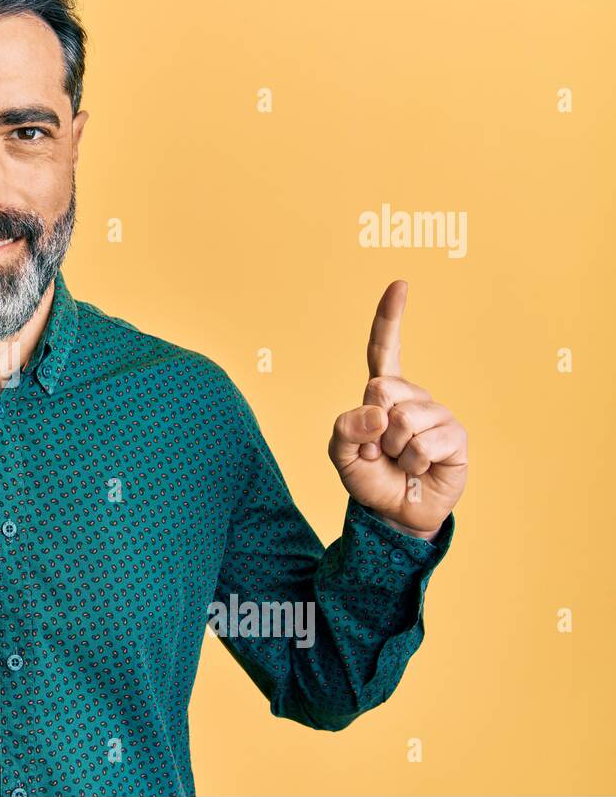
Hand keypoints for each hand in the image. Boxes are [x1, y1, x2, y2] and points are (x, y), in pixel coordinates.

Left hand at [328, 280, 467, 536]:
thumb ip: (345, 429)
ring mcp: (436, 414)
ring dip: (392, 450)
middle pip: (382, 389)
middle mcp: (412, 397)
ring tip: (398, 461)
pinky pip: (425, 443)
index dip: (390, 317)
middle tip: (378, 450)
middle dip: (372, 426)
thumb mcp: (340, 454)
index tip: (400, 284)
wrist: (394, 512)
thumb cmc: (369, 478)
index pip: (384, 349)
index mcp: (382, 393)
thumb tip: (379, 413)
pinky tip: (418, 469)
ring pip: (403, 420)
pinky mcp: (456, 437)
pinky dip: (412, 462)